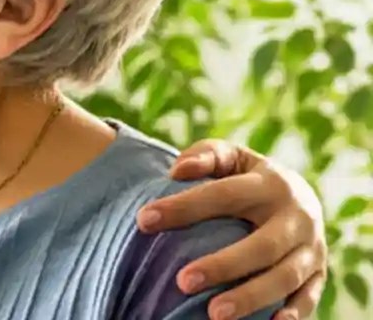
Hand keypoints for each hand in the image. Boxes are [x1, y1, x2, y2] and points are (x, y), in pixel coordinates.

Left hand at [135, 139, 326, 319]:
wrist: (300, 195)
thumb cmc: (246, 177)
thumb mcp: (230, 157)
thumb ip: (204, 157)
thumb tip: (177, 171)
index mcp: (270, 183)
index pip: (223, 195)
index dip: (184, 207)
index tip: (143, 221)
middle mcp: (296, 216)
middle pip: (261, 245)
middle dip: (223, 265)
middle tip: (182, 282)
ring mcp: (311, 247)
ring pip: (284, 277)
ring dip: (250, 297)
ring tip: (213, 314)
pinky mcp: (319, 272)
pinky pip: (309, 296)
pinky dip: (293, 313)